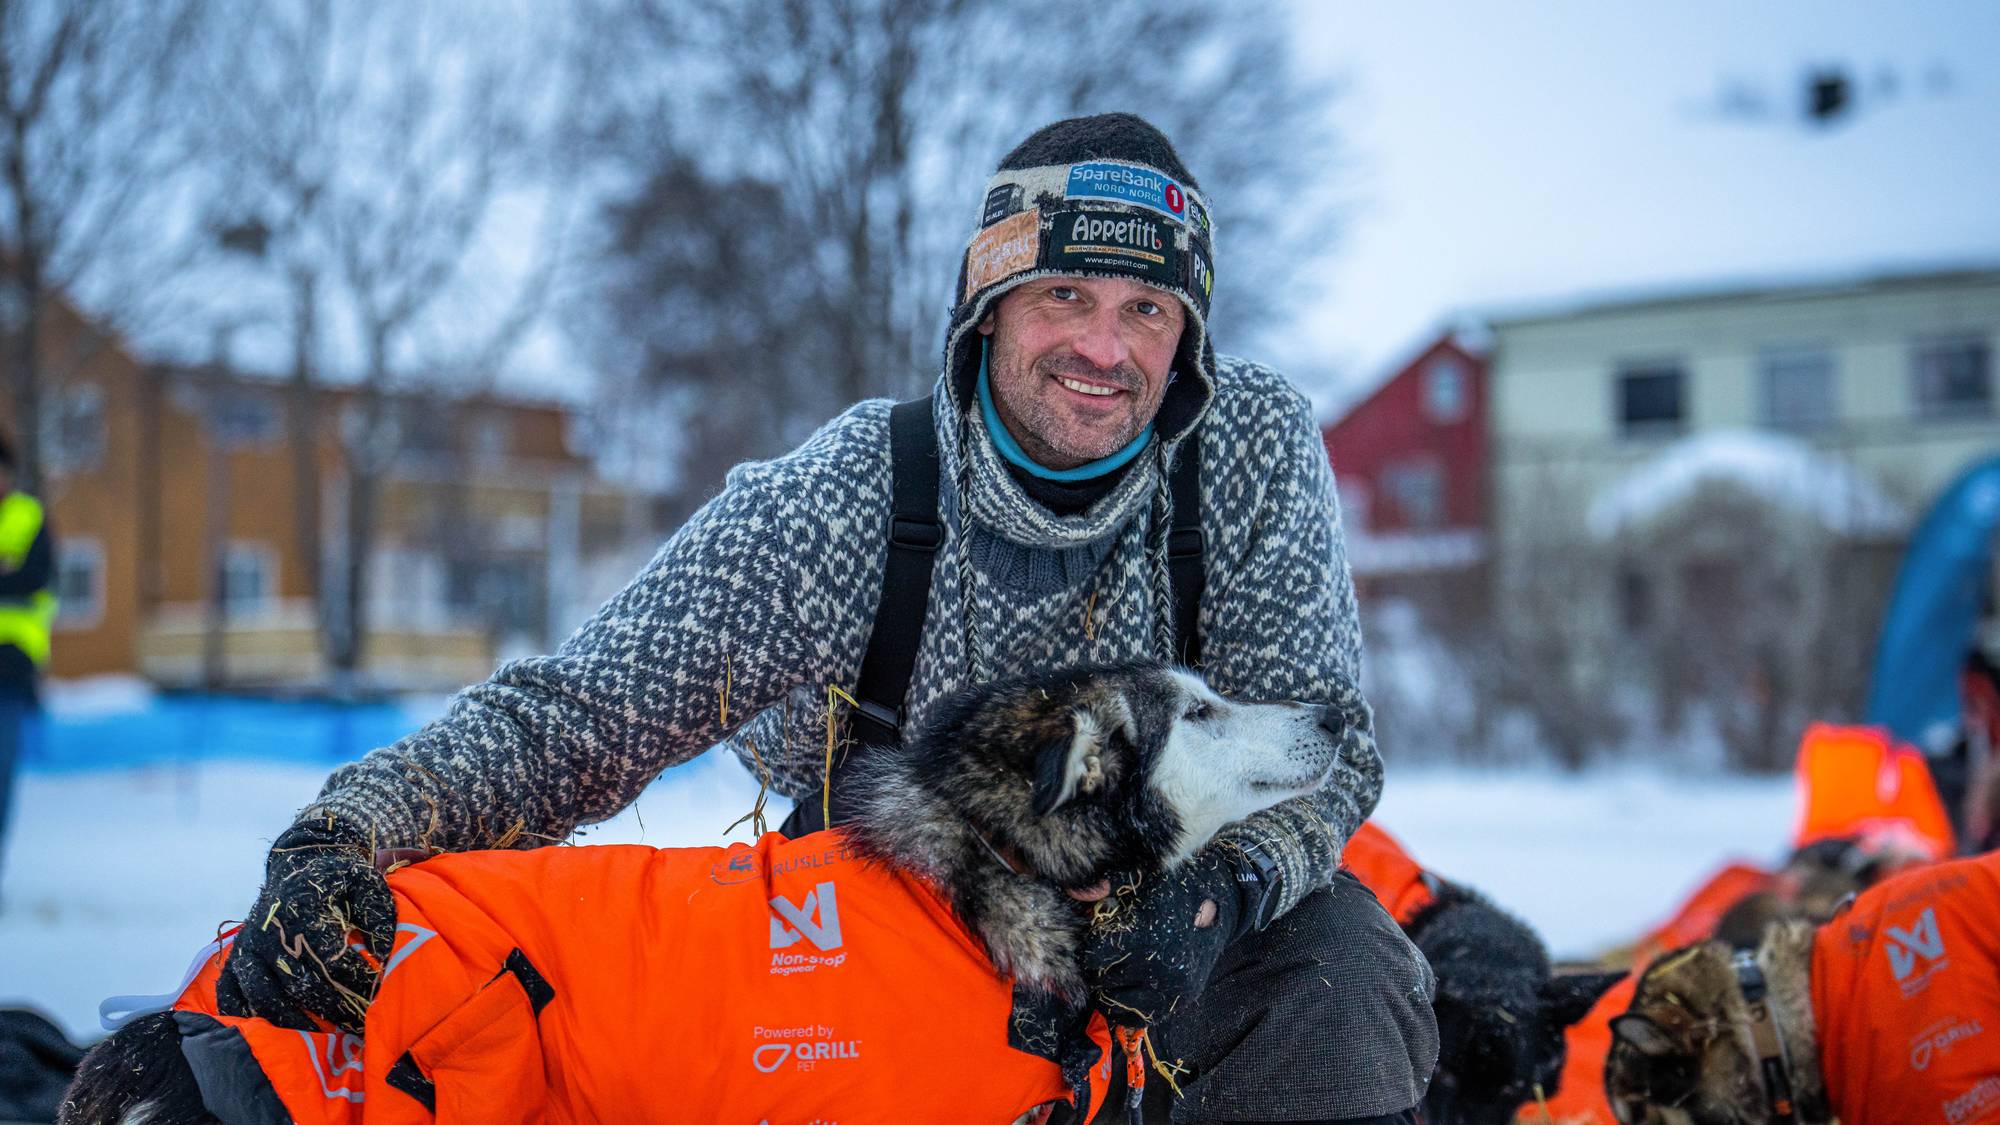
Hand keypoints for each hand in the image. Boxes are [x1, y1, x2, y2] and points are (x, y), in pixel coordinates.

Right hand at [215, 817, 396, 1032]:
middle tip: (358, 1028)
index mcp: (301, 912)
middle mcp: (268, 933)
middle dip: (333, 1010)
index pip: (331, 962)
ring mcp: (247, 948)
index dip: (356, 984)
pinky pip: (231, 996)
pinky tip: (275, 1031)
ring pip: (264, 998)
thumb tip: (384, 954)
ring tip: (323, 1037)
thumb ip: (378, 916)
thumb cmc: (338, 877)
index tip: (378, 1000)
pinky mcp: (234, 958)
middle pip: (300, 985)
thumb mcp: (366, 883)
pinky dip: (248, 1017)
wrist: (298, 863)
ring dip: (294, 1022)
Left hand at [1081, 847, 1277, 1026]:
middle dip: (1099, 969)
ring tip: (1117, 971)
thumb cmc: (1176, 884)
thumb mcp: (1139, 877)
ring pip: (1120, 1005)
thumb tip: (1073, 895)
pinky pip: (1144, 1016)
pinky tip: (1132, 985)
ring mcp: (1173, 989)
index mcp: (1143, 939)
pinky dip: (1132, 1005)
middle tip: (1105, 955)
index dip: (1090, 948)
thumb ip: (1104, 886)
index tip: (1097, 938)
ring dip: (1112, 990)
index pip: (1094, 959)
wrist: (1224, 899)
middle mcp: (1158, 970)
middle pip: (1104, 983)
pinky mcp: (1185, 998)